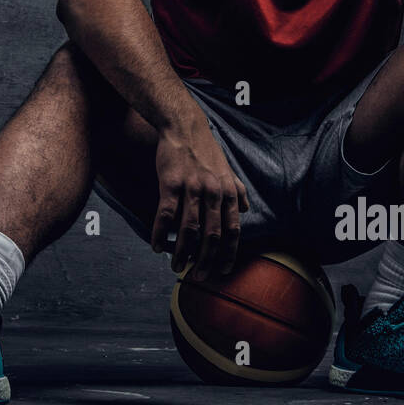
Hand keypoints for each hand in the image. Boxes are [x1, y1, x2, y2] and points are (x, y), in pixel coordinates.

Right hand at [151, 116, 248, 278]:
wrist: (184, 128)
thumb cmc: (206, 151)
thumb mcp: (227, 169)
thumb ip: (237, 190)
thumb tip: (247, 210)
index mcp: (228, 193)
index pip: (232, 231)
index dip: (228, 254)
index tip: (222, 271)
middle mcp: (213, 193)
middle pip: (212, 236)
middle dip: (206, 261)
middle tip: (199, 276)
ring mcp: (192, 189)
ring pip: (189, 230)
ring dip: (182, 253)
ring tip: (177, 267)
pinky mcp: (170, 184)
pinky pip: (165, 216)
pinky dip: (160, 235)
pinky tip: (156, 247)